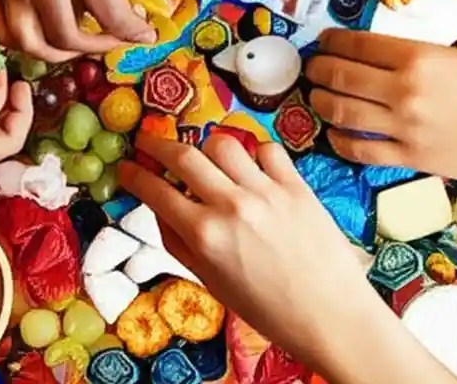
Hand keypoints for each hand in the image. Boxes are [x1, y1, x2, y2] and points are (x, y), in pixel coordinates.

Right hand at [0, 0, 163, 61]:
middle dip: (96, 47)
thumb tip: (156, 2)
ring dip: (54, 47)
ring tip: (78, 38)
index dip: (134, 32)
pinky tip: (51, 8)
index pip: (112, 19)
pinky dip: (28, 20)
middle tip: (114, 38)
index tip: (144, 32)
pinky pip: (3, 6)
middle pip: (64, 37)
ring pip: (23, 34)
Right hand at [117, 133, 384, 372]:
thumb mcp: (212, 283)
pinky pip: (267, 150)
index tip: (126, 167)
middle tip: (148, 142)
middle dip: (157, 143)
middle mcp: (232, 206)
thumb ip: (180, 243)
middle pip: (184, 154)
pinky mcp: (297, 186)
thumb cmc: (268, 309)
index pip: (155, 190)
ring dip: (207, 146)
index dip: (134, 174)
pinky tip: (252, 169)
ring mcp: (267, 191)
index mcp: (205, 236)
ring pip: (224, 142)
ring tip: (206, 157)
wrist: (330, 314)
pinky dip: (254, 154)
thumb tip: (159, 208)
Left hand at [306, 29, 456, 184]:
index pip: (358, 44)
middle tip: (310, 68)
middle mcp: (404, 90)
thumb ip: (418, 56)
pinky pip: (360, 149)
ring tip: (315, 97)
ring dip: (321, 103)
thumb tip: (381, 56)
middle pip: (341, 76)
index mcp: (418, 57)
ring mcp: (404, 126)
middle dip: (318, 70)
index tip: (324, 41)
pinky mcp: (409, 157)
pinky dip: (340, 140)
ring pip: (343, 112)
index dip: (333, 42)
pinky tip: (334, 134)